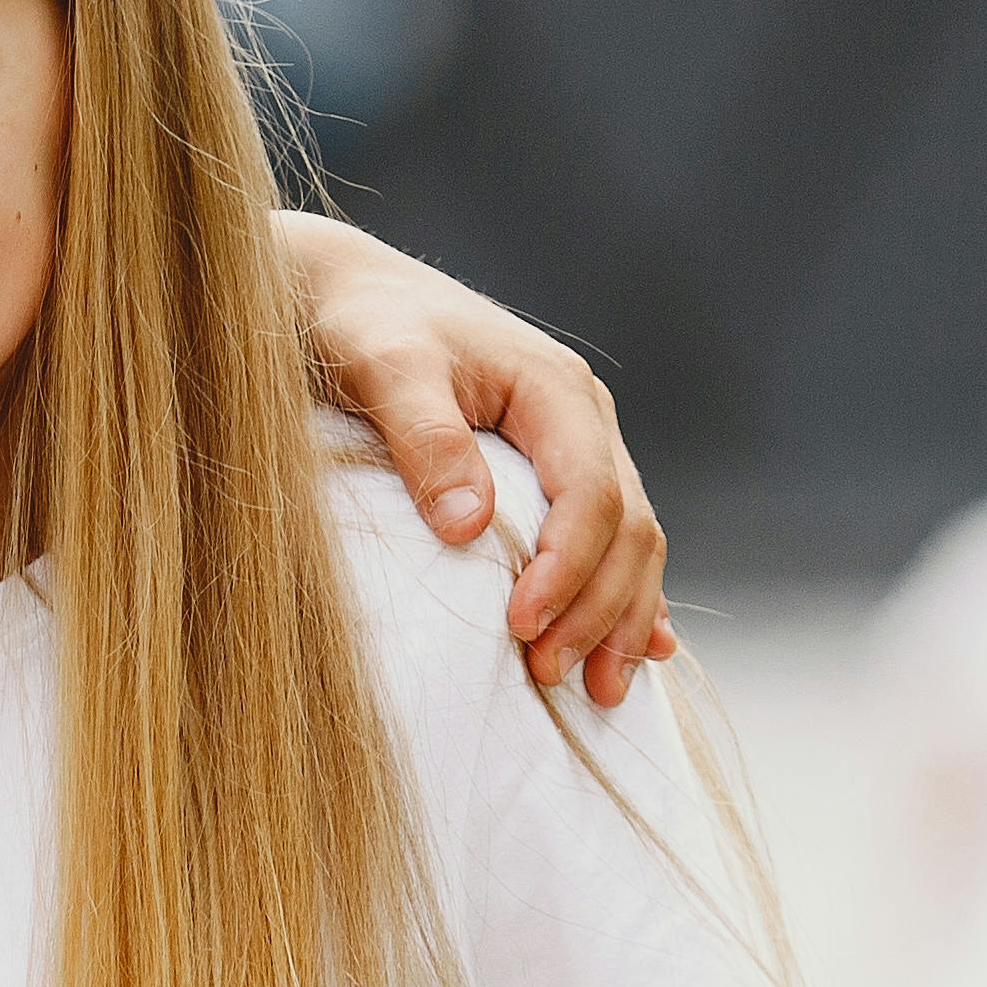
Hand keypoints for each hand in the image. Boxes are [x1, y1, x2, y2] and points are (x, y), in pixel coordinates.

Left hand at [269, 214, 681, 707]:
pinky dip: (624, 599)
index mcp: (555, 391)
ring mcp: (575, 448)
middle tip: (549, 675)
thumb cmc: (361, 326)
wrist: (349, 296)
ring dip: (620, 617)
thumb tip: (468, 525)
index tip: (523, 626)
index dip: (567, 566)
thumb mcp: (384, 368)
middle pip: (626, 527)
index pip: (590, 492)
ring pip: (630, 542)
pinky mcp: (555, 474)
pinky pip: (611, 542)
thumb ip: (426, 439)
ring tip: (597, 690)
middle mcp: (581, 419)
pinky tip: (637, 651)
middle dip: (599, 609)